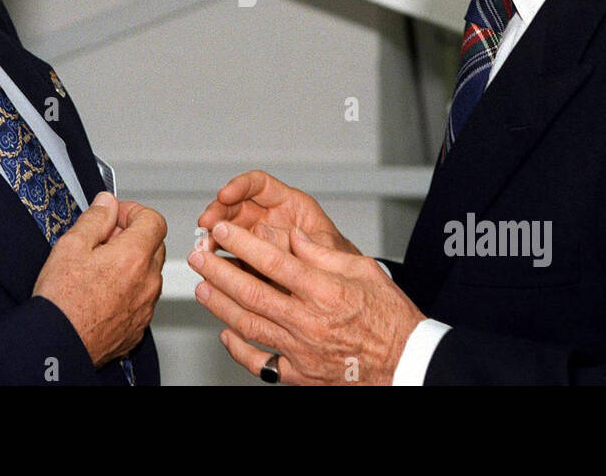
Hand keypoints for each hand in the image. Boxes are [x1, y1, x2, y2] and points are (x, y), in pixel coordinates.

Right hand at [33, 192, 166, 367]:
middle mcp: (147, 282)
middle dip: (132, 236)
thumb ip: (95, 218)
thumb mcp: (71, 245)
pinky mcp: (138, 327)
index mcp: (134, 257)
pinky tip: (102, 293)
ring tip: (98, 269)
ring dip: (131, 264)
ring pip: (148, 273)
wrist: (58, 345)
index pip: (154, 220)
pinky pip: (142, 299)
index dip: (133, 212)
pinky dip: (129, 290)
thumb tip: (107, 203)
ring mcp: (145, 307)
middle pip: (154, 245)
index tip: (116, 215)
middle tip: (103, 240)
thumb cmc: (62, 301)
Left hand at [188, 220, 423, 384]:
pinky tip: (226, 332)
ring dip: (220, 304)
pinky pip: (259, 362)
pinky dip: (238, 348)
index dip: (242, 243)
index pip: (273, 261)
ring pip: (248, 324)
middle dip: (219, 271)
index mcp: (324, 291)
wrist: (406, 365)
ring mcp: (301, 350)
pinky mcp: (299, 374)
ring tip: (202, 287)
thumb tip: (291, 236)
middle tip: (199, 256)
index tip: (223, 231)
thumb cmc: (391, 318)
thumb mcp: (363, 271)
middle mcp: (308, 321)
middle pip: (251, 291)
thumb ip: (322, 253)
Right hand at [198, 170, 360, 256]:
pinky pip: (231, 258)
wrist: (343, 293)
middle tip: (206, 225)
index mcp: (291, 205)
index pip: (260, 185)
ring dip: (213, 238)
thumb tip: (267, 234)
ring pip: (229, 231)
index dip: (240, 186)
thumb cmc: (340, 263)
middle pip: (237, 206)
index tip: (225, 195)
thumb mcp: (326, 249)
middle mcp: (271, 218)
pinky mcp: (252, 262)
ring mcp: (259, 239)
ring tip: (204, 249)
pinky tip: (211, 268)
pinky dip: (219, 262)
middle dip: (218, 213)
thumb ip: (298, 241)